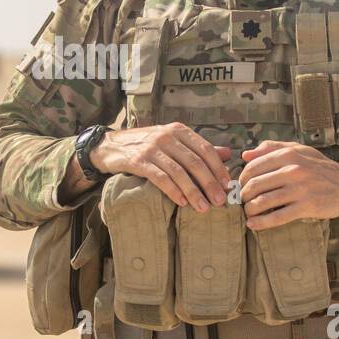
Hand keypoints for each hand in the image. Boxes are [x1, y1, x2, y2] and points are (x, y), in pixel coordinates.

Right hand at [91, 123, 233, 211]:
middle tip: (219, 201)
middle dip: (209, 183)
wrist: (109, 146)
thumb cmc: (145, 145)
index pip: (205, 149)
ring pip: (179, 172)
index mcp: (178, 130)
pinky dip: (173, 191)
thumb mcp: (172, 141)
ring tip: (203, 208)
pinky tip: (182, 202)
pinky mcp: (138, 161)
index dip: (218, 168)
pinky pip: (160, 177)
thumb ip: (198, 148)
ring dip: (193, 192)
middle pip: (194, 162)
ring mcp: (151, 148)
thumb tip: (228, 153)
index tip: (228, 185)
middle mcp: (166, 136)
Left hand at [239, 140, 338, 229]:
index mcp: (288, 155)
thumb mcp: (299, 150)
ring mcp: (300, 189)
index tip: (240, 186)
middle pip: (255, 185)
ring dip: (250, 210)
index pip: (253, 167)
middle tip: (241, 202)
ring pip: (264, 201)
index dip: (242, 179)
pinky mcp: (306, 207)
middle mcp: (293, 170)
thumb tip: (245, 155)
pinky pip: (278, 217)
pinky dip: (262, 222)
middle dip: (243, 196)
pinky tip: (253, 225)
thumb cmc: (319, 166)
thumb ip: (272, 148)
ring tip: (247, 213)